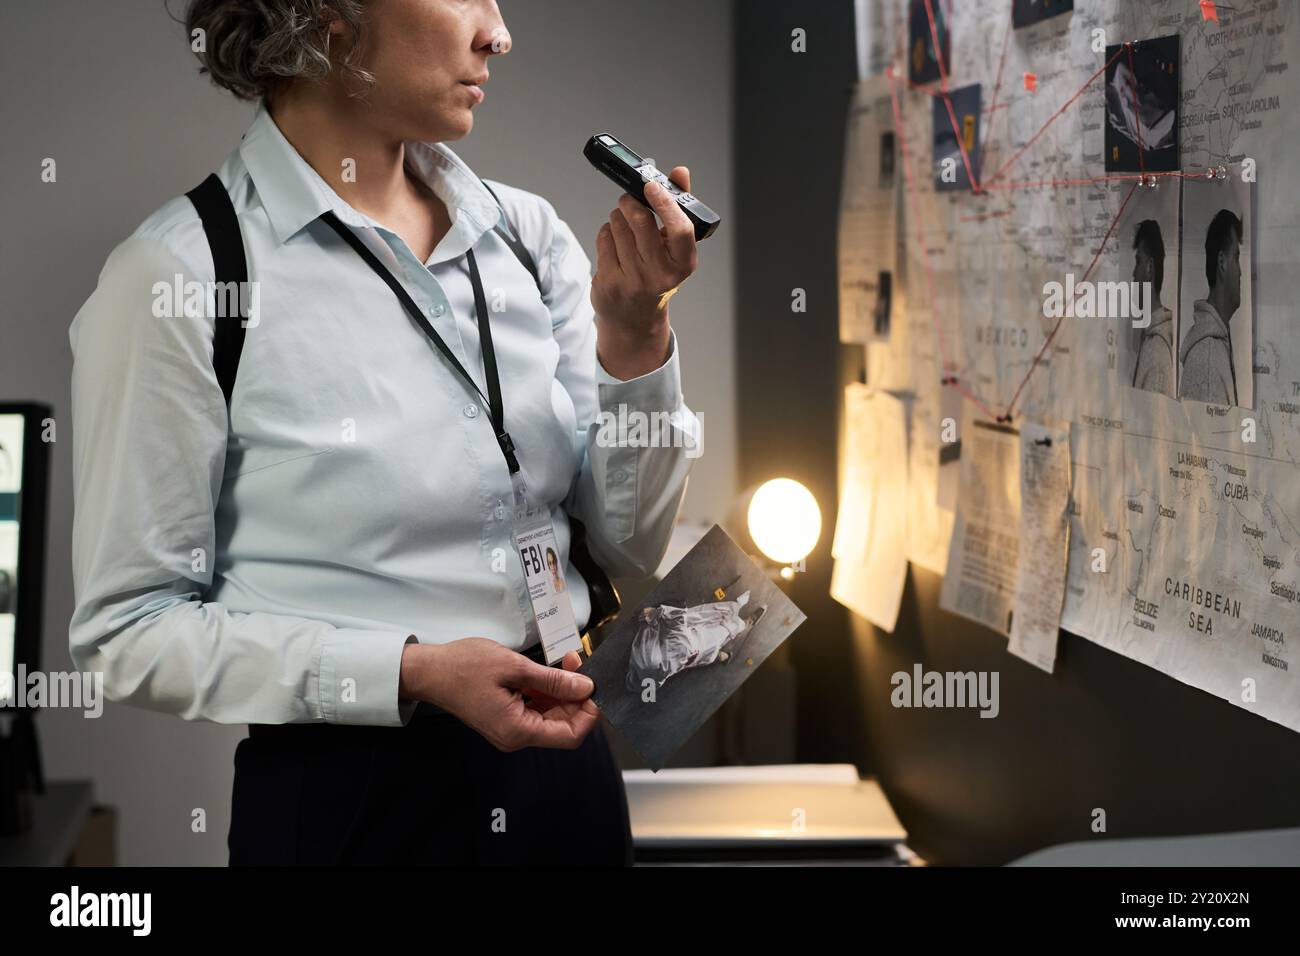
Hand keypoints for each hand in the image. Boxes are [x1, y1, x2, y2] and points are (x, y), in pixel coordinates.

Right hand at [399, 639, 597, 750]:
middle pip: (563, 726)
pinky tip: (547, 673)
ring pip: (552, 717)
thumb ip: (552, 680)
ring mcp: (510, 729)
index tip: (592, 686)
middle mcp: (515, 736)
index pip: (571, 736)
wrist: (430, 671)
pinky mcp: (506, 718)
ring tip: (564, 664)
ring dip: (562, 692)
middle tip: (576, 664)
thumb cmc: (463, 667)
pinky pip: (536, 711)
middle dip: (576, 696)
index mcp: (518, 730)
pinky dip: (547, 693)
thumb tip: (584, 688)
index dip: (588, 713)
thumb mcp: (514, 667)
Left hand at [592, 166, 698, 379]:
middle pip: (640, 221)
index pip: (679, 230)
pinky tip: (615, 243)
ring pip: (617, 225)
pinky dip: (607, 232)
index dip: (665, 204)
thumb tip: (680, 171)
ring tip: (624, 226)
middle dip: (631, 202)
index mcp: (682, 264)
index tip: (652, 186)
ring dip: (618, 217)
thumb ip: (679, 207)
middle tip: (630, 198)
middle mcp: (660, 275)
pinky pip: (603, 238)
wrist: (634, 318)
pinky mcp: (609, 282)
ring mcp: (632, 281)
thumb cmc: (657, 274)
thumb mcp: (674, 248)